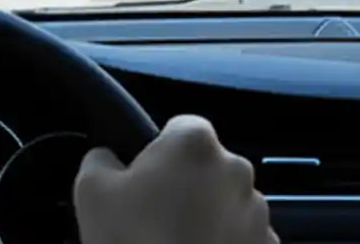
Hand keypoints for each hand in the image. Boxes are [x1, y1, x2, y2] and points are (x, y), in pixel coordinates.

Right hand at [74, 114, 277, 243]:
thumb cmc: (134, 242)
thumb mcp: (91, 193)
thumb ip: (99, 159)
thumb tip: (106, 156)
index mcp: (194, 143)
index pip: (177, 127)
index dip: (156, 153)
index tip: (142, 182)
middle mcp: (235, 167)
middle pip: (204, 166)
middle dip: (184, 186)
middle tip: (154, 218)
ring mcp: (257, 209)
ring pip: (224, 201)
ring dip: (206, 215)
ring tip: (174, 242)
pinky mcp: (268, 243)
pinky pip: (241, 234)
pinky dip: (224, 242)